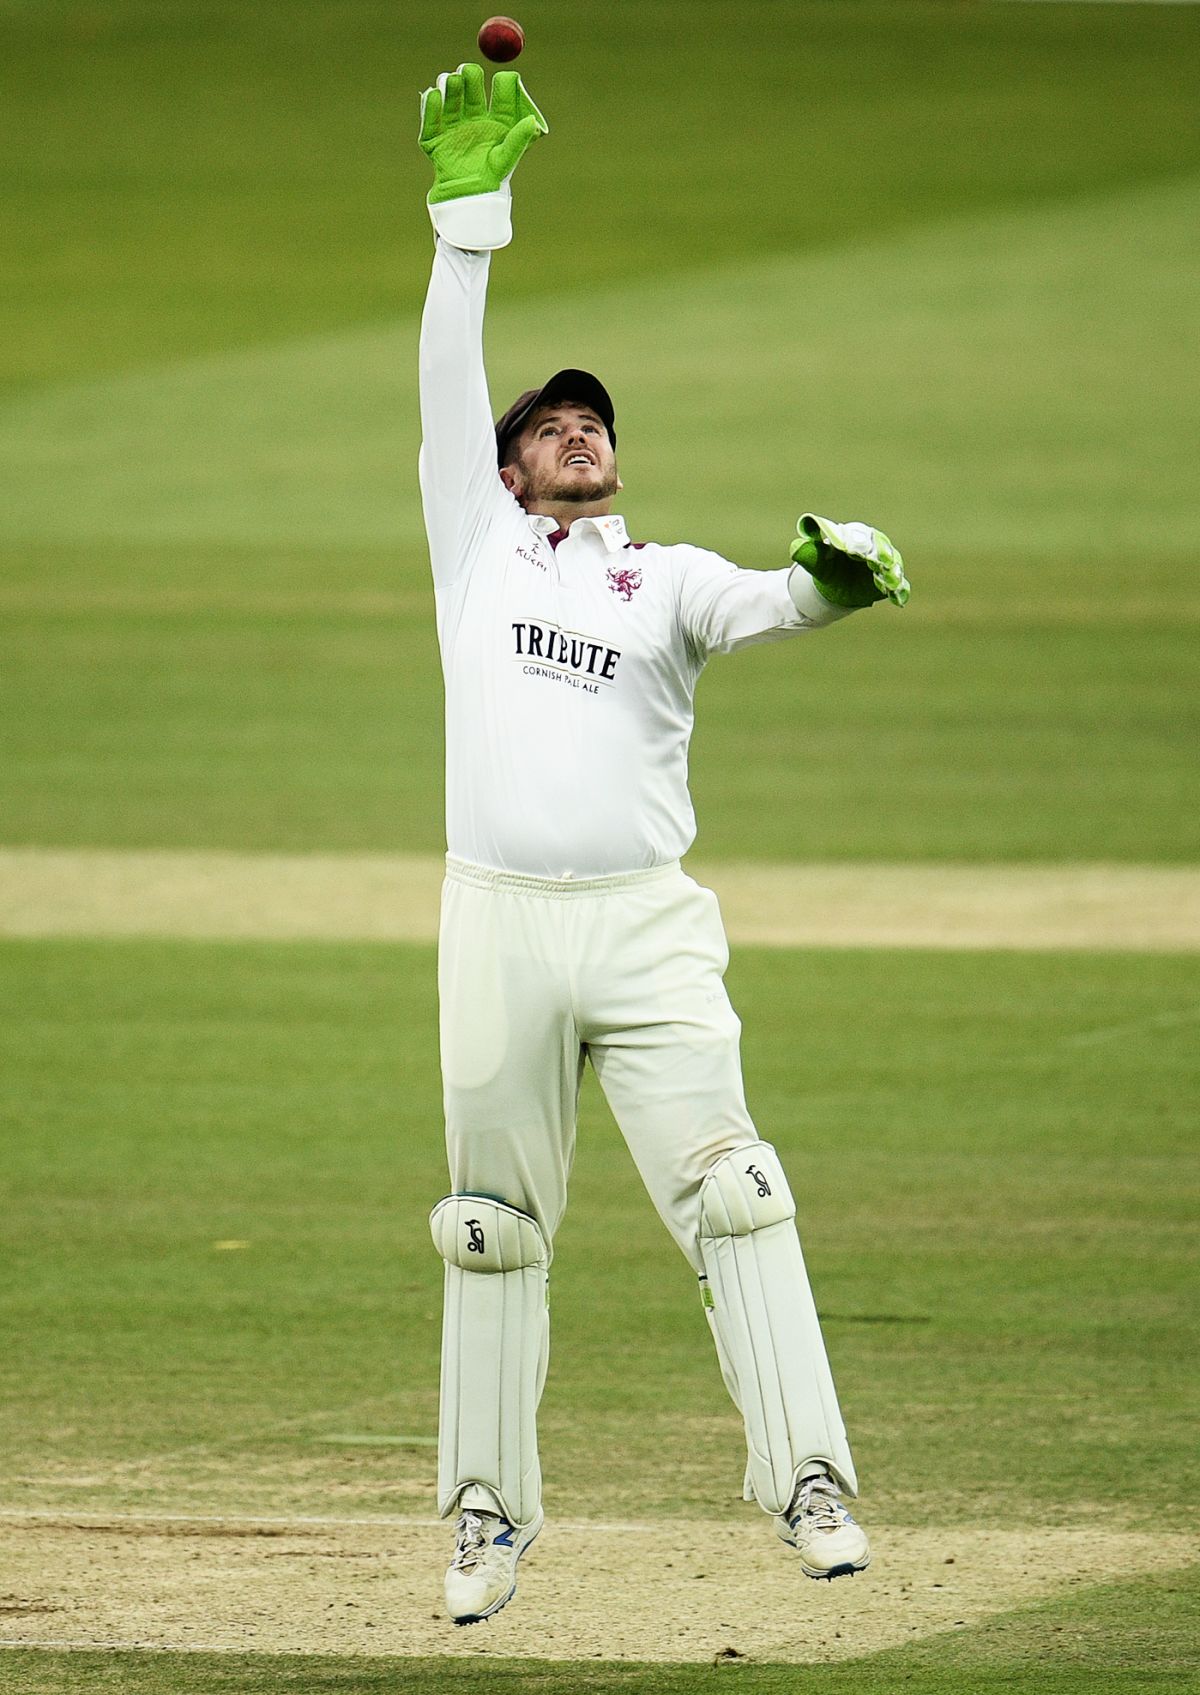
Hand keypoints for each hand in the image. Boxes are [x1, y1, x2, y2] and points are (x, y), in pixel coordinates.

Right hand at [419, 62, 547, 204]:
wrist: (466, 198)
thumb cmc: (492, 178)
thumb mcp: (507, 158)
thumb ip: (519, 139)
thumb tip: (533, 121)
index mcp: (498, 118)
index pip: (502, 90)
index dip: (503, 82)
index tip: (502, 81)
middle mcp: (476, 116)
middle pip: (473, 85)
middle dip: (469, 75)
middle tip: (468, 72)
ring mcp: (455, 123)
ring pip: (451, 95)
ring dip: (450, 85)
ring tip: (452, 82)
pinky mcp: (435, 136)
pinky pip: (431, 117)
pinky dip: (432, 104)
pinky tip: (435, 94)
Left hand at [790, 513, 909, 607]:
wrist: (836, 584)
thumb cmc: (827, 566)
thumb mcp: (816, 562)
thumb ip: (808, 554)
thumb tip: (795, 548)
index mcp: (854, 535)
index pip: (857, 534)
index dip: (854, 541)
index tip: (850, 549)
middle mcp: (874, 545)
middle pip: (879, 547)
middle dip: (878, 554)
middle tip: (877, 562)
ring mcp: (885, 562)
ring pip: (891, 564)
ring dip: (891, 572)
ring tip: (889, 580)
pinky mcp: (890, 580)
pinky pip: (898, 585)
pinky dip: (899, 591)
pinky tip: (898, 599)